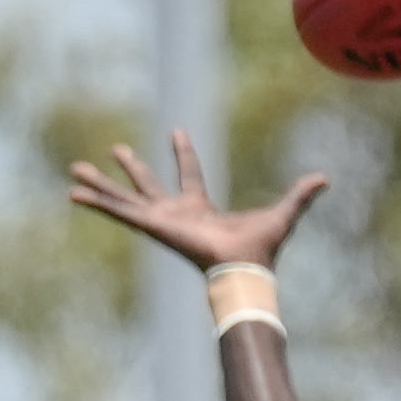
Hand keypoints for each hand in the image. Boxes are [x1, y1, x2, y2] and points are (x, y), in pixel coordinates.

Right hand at [66, 127, 327, 270]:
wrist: (244, 269)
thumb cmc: (260, 249)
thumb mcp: (284, 212)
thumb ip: (302, 195)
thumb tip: (327, 178)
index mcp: (200, 207)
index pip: (190, 173)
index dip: (184, 151)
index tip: (176, 131)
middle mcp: (176, 213)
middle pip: (149, 185)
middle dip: (132, 168)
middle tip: (116, 149)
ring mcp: (160, 220)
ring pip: (124, 199)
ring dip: (100, 186)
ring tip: (75, 171)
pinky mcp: (152, 226)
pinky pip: (118, 211)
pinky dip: (96, 202)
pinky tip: (74, 192)